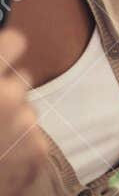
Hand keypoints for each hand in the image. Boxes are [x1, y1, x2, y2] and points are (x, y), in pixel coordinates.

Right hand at [0, 31, 45, 195]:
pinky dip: (17, 144)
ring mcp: (27, 127)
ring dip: (10, 119)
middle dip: (3, 90)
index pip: (15, 41)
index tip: (4, 52)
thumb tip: (6, 43)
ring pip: (26, 111)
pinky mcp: (38, 154)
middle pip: (21, 80)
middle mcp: (9, 97)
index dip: (7, 47)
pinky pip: (32, 137)